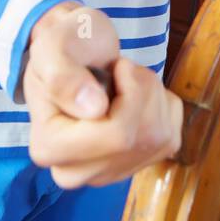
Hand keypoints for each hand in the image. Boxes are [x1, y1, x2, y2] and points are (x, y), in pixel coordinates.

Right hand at [24, 1, 183, 187]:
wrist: (76, 51)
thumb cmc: (64, 47)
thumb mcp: (53, 49)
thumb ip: (64, 77)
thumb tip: (95, 109)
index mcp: (49, 148)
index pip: (114, 135)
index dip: (129, 92)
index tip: (116, 67)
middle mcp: (75, 173)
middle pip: (139, 139)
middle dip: (143, 90)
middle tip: (122, 68)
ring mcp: (107, 173)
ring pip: (158, 136)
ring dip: (153, 94)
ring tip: (127, 79)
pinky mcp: (135, 166)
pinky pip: (170, 137)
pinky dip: (163, 106)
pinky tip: (138, 96)